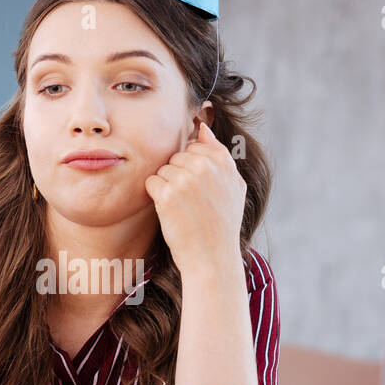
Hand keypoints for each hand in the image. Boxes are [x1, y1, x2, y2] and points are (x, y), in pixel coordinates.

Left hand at [144, 120, 245, 276]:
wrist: (212, 257)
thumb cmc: (222, 224)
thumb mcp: (233, 186)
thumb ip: (220, 153)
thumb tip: (202, 127)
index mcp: (222, 161)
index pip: (193, 148)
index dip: (192, 170)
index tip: (201, 191)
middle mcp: (205, 166)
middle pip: (175, 157)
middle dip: (178, 176)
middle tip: (192, 203)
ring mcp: (185, 179)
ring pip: (162, 170)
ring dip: (166, 188)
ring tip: (183, 209)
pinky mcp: (167, 194)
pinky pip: (151, 183)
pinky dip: (156, 197)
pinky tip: (171, 213)